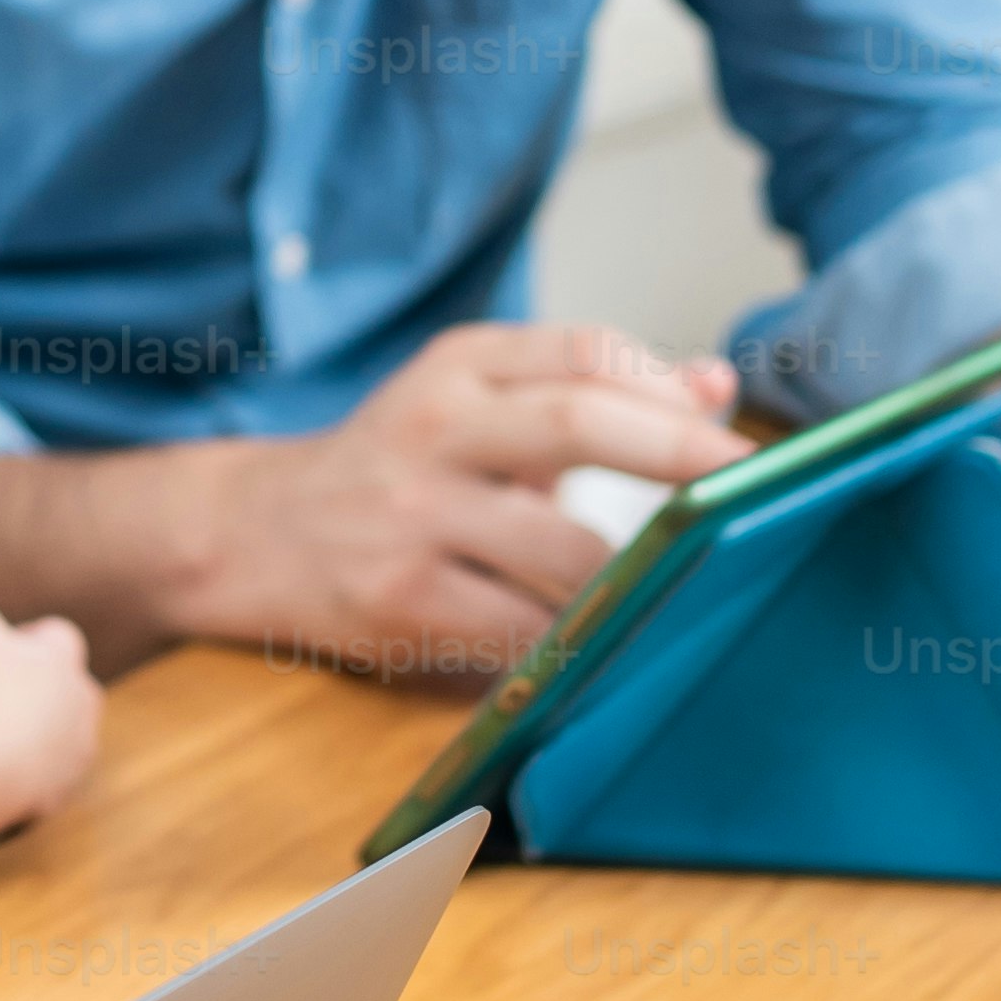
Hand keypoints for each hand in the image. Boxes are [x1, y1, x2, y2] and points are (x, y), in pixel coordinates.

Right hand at [0, 546, 99, 802]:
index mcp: (64, 658)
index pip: (57, 638)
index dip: (28, 639)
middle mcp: (80, 702)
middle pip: (67, 688)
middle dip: (39, 688)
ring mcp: (74, 751)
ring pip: (61, 736)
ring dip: (35, 734)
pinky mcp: (61, 792)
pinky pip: (47, 780)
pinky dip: (26, 776)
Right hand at [199, 322, 746, 675]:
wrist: (250, 533)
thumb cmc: (394, 467)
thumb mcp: (478, 403)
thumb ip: (594, 390)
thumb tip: (716, 385)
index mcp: (461, 367)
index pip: (586, 353)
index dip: (670, 394)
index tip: (734, 441)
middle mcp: (435, 425)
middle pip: (581, 422)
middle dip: (681, 458)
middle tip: (750, 495)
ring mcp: (413, 514)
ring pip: (564, 546)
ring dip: (637, 577)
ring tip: (685, 591)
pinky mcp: (401, 599)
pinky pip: (521, 629)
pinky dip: (577, 642)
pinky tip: (608, 647)